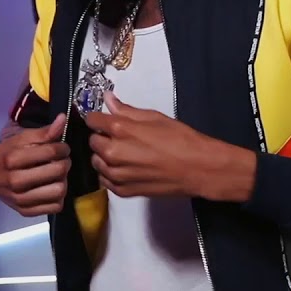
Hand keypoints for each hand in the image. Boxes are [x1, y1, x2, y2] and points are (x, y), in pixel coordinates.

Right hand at [0, 114, 70, 216]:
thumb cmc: (8, 154)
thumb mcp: (22, 139)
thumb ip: (44, 132)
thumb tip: (63, 119)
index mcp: (12, 159)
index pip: (51, 152)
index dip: (62, 147)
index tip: (62, 148)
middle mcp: (14, 181)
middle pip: (57, 171)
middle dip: (64, 162)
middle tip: (61, 160)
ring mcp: (20, 199)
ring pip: (59, 191)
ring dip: (63, 180)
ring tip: (57, 174)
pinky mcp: (26, 212)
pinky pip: (56, 206)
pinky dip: (58, 197)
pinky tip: (51, 187)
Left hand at [84, 93, 256, 200]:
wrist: (198, 169)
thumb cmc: (181, 141)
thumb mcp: (154, 117)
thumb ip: (127, 110)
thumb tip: (109, 100)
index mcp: (120, 129)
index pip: (92, 120)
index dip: (98, 119)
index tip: (104, 120)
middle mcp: (113, 153)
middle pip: (93, 142)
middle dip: (103, 137)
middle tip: (120, 137)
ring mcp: (117, 174)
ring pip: (97, 162)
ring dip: (105, 156)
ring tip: (125, 154)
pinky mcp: (123, 191)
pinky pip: (105, 180)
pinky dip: (111, 174)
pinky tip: (127, 168)